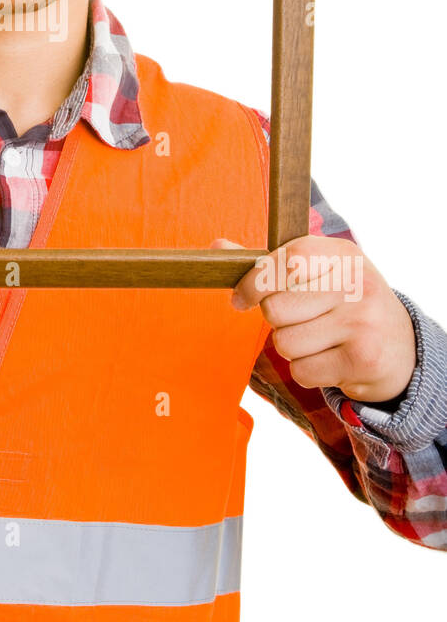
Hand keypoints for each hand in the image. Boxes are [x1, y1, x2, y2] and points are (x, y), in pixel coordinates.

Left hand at [210, 235, 415, 403]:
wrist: (404, 350)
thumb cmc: (347, 305)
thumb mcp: (320, 274)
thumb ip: (269, 264)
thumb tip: (216, 249)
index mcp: (343, 255)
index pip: (288, 259)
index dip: (254, 281)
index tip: (239, 299)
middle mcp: (356, 285)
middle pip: (276, 308)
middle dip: (277, 322)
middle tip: (302, 321)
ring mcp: (362, 322)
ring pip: (285, 343)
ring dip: (293, 349)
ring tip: (321, 341)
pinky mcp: (363, 360)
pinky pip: (302, 371)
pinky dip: (308, 372)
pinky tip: (332, 360)